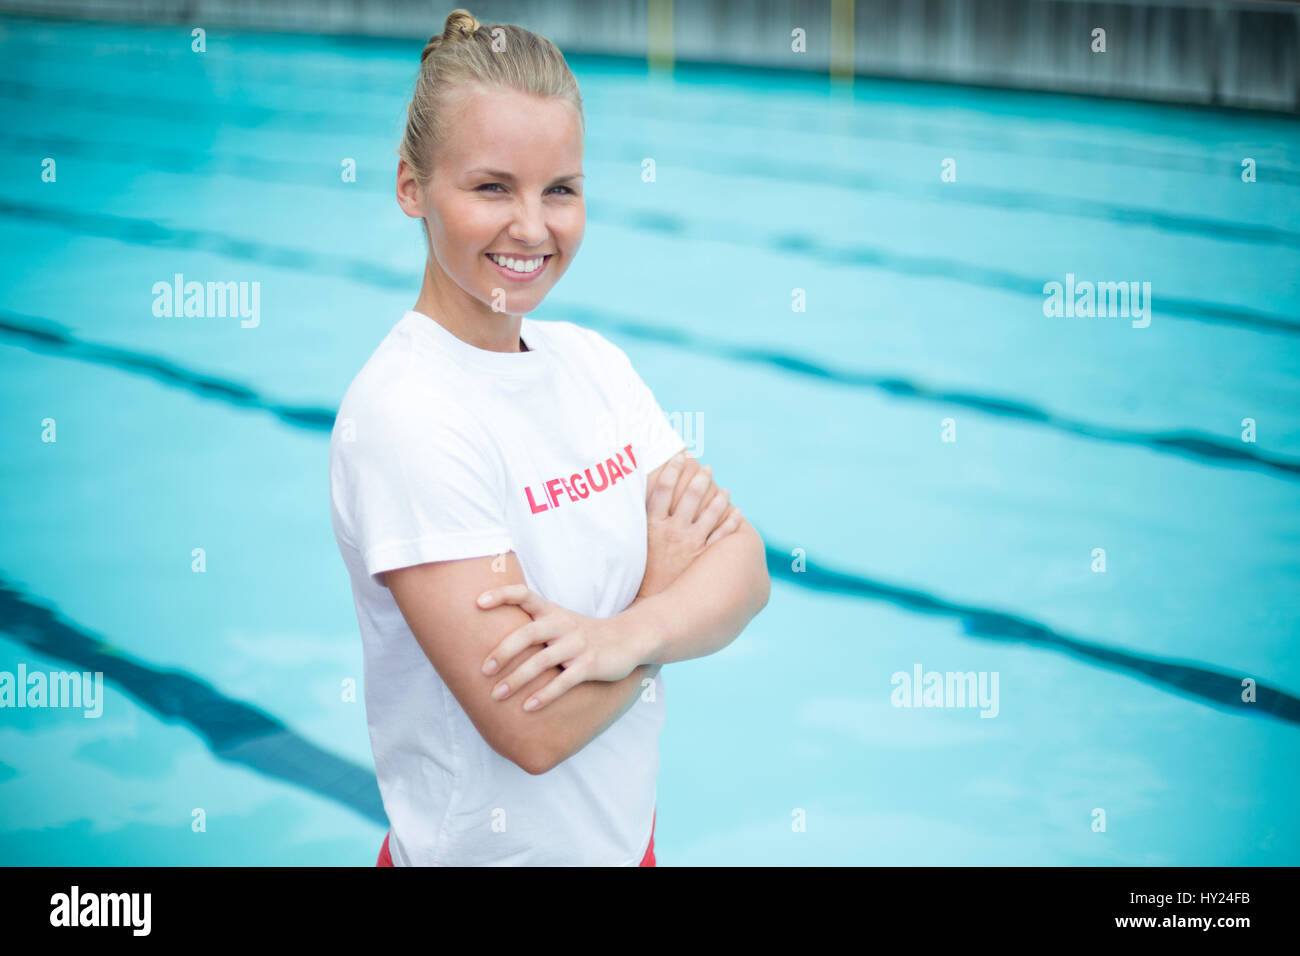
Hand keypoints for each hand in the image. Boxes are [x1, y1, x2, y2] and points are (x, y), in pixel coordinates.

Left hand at [475, 585, 645, 710]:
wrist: (630, 638)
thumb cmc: (585, 634)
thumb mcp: (561, 621)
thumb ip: (534, 625)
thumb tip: (494, 640)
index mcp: (552, 611)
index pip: (524, 594)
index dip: (501, 595)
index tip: (478, 602)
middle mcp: (563, 624)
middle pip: (528, 633)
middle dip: (503, 651)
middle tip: (483, 670)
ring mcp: (577, 645)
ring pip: (542, 661)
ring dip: (517, 679)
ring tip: (496, 695)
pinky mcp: (590, 664)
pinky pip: (564, 681)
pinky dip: (545, 695)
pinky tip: (528, 707)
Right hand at [638, 451, 742, 598]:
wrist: (649, 602)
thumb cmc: (639, 573)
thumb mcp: (634, 543)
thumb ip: (639, 522)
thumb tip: (635, 501)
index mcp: (653, 524)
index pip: (663, 489)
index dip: (672, 470)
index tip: (681, 457)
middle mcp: (673, 530)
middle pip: (690, 496)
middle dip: (701, 479)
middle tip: (708, 469)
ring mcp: (690, 543)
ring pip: (711, 513)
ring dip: (720, 498)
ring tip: (725, 490)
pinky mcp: (703, 558)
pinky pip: (722, 536)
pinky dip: (732, 522)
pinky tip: (737, 513)